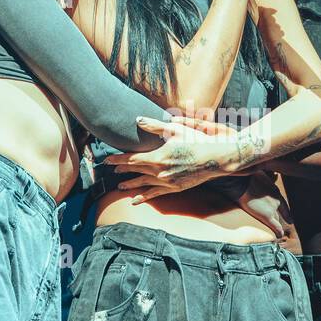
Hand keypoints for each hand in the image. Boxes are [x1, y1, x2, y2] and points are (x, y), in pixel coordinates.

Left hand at [109, 117, 236, 201]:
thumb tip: (137, 120)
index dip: (118, 160)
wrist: (214, 159)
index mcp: (157, 157)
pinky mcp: (174, 188)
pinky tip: (135, 200)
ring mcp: (166, 182)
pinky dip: (144, 197)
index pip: (131, 159)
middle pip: (136, 170)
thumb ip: (155, 126)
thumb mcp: (175, 130)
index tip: (107, 160)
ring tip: (120, 187)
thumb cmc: (196, 141)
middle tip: (110, 170)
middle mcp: (159, 172)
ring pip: (143, 183)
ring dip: (130, 184)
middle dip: (122, 170)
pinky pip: (155, 193)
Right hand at [234, 170, 292, 238]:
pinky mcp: (266, 216)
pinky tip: (279, 236)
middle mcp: (276, 200)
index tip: (289, 218)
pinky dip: (278, 232)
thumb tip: (263, 180)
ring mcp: (272, 208)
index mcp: (273, 190)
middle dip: (281, 217)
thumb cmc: (244, 177)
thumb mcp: (257, 177)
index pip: (281, 203)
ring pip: (276, 219)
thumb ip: (263, 180)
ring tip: (278, 231)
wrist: (240, 181)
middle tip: (284, 222)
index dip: (285, 211)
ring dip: (277, 224)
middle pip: (279, 212)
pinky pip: (275, 226)